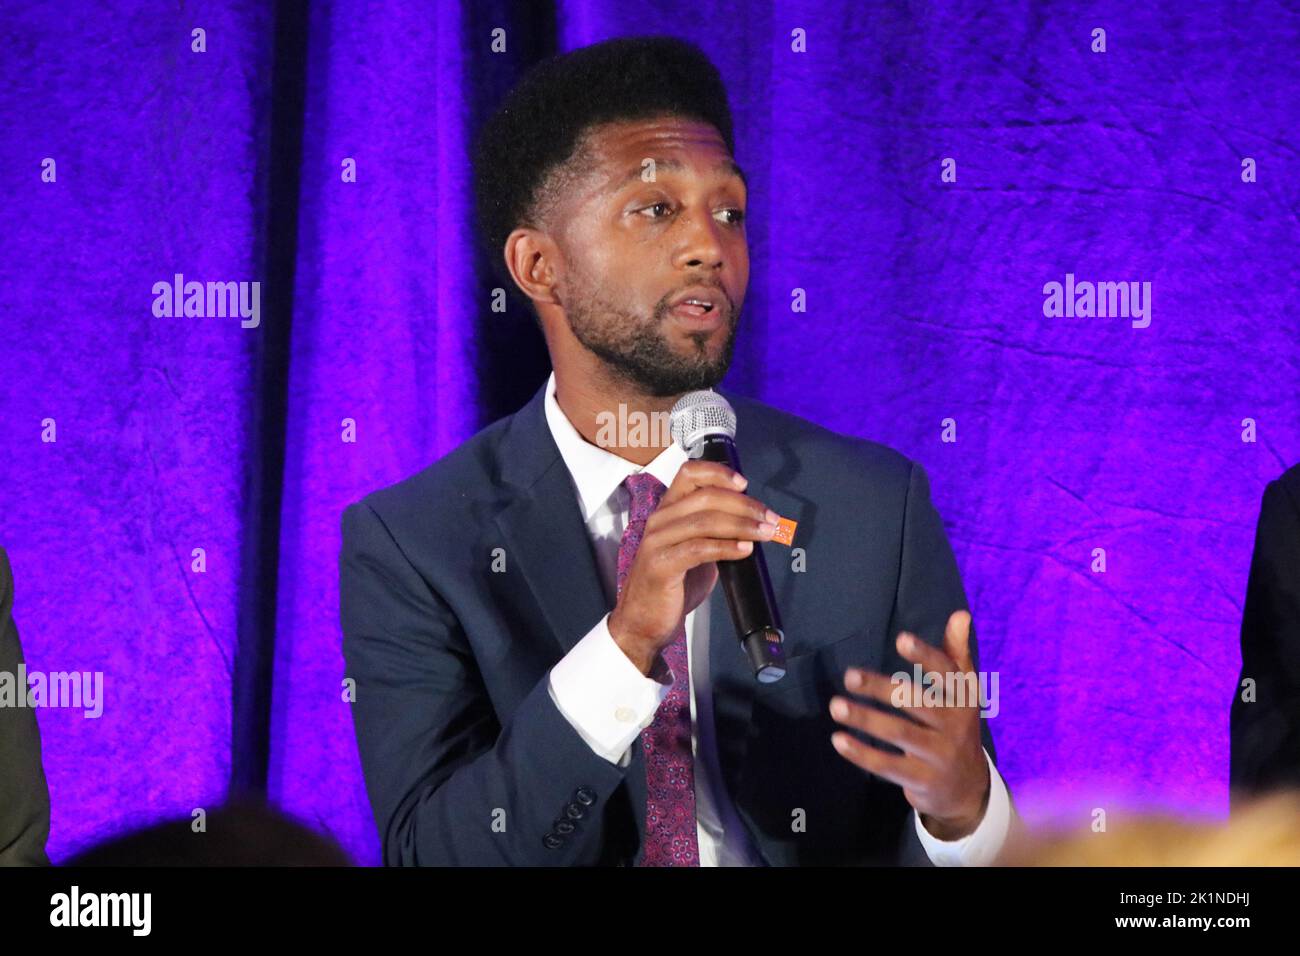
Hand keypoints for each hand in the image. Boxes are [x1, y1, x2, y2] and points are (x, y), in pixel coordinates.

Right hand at [608, 460, 780, 674]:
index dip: (718, 473)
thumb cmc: (670, 588)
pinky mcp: (660, 565)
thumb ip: (715, 535)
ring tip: (765, 533)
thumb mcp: (694, 552)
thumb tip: (752, 525)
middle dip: (744, 505)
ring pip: (705, 520)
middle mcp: (659, 520)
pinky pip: (699, 548)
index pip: (689, 474)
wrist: (642, 624)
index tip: (744, 484)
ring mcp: (657, 542)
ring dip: (742, 525)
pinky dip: (726, 546)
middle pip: (706, 496)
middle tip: (769, 518)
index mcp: (667, 511)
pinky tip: (745, 550)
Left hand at [828, 610, 990, 839]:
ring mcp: (940, 755)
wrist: (968, 788)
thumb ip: (955, 654)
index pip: (947, 674)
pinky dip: (862, 754)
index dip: (925, 657)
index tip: (900, 639)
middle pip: (916, 703)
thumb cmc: (955, 727)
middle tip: (849, 676)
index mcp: (963, 699)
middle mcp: (955, 727)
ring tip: (836, 706)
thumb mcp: (962, 693)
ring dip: (865, 720)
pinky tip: (838, 740)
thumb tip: (959, 614)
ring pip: (899, 734)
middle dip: (881, 689)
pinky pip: (888, 766)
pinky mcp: (922, 780)